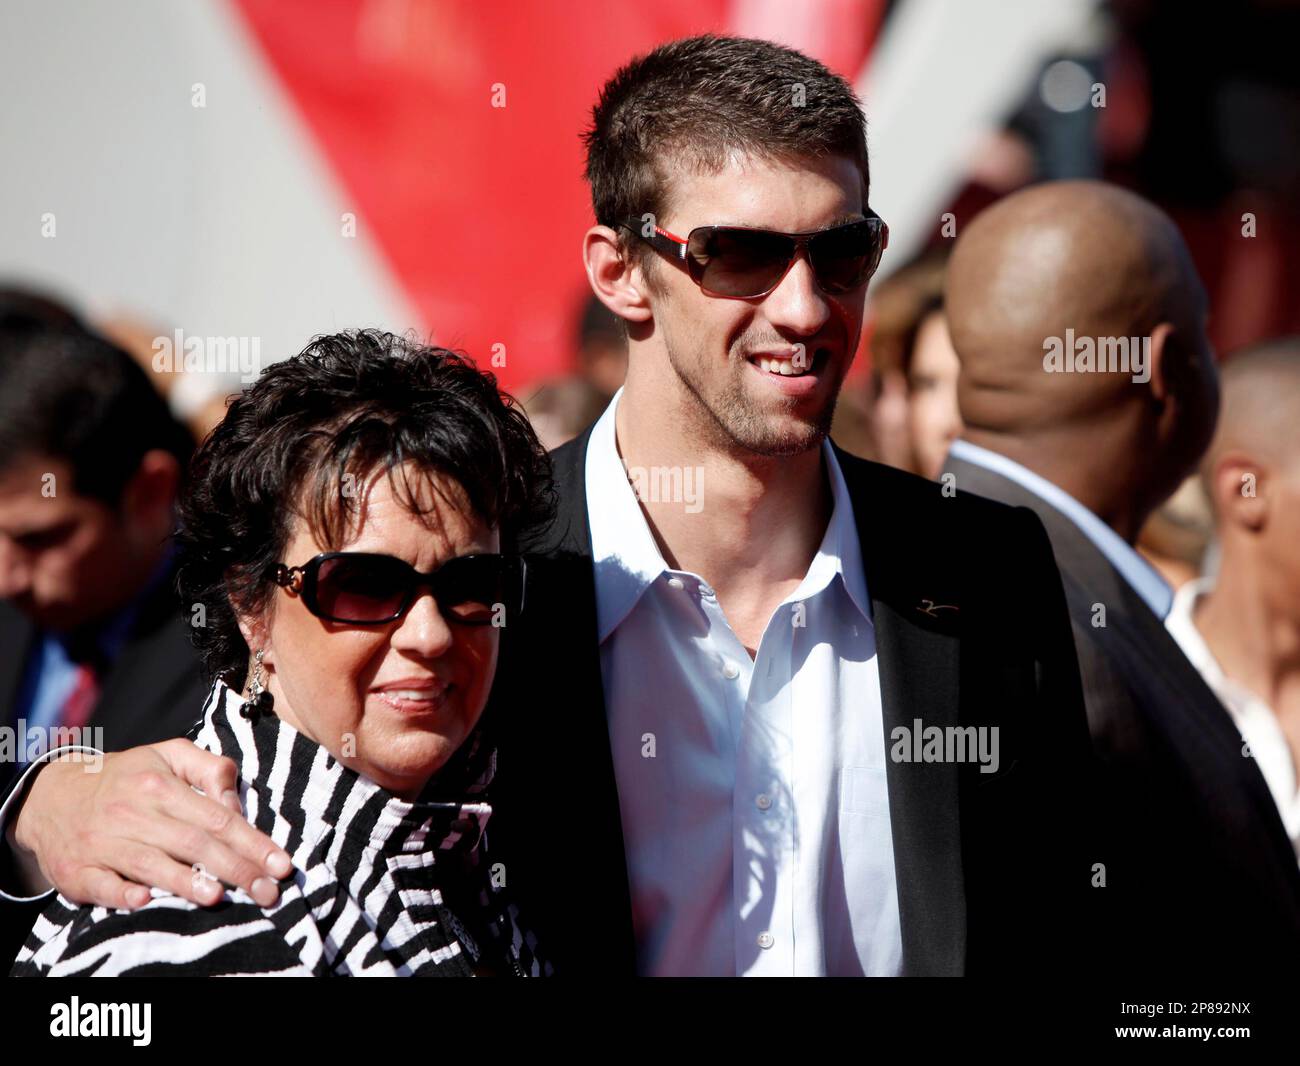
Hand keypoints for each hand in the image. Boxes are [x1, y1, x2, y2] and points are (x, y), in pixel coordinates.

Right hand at [11, 739, 291, 909]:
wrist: (51, 797)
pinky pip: (103, 884)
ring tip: (218, 896)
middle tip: (269, 893)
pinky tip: (145, 901)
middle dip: (236, 869)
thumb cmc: (126, 777)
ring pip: (150, 864)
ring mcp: (104, 843)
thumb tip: (235, 802)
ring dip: (185, 882)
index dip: (252, 842)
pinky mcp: (78, 871)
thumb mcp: (168, 755)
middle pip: (193, 843)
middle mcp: (133, 813)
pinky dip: (123, 893)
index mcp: (159, 785)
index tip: (281, 864)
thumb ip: (209, 769)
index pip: (217, 817)